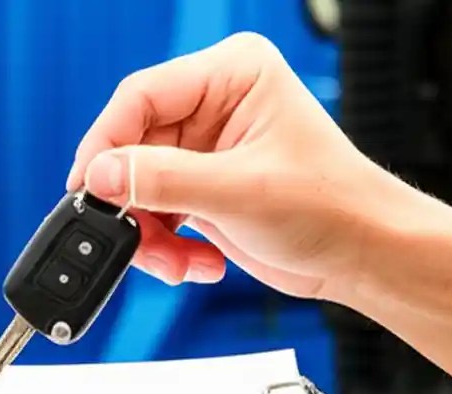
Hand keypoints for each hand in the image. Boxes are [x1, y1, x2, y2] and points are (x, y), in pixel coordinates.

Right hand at [67, 32, 437, 301]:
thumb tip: (103, 176)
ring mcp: (207, 149)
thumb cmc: (334, 206)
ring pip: (139, 187)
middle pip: (133, 146)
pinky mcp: (204, 189)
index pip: (142, 95)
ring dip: (150, 234)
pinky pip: (157, 213)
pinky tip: (197, 262)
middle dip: (134, 203)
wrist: (363, 256)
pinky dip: (166, 246)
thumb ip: (165, 181)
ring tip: (175, 261)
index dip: (108, 142)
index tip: (88, 185)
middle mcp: (215, 104)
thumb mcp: (241, 191)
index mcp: (233, 73)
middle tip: (136, 239)